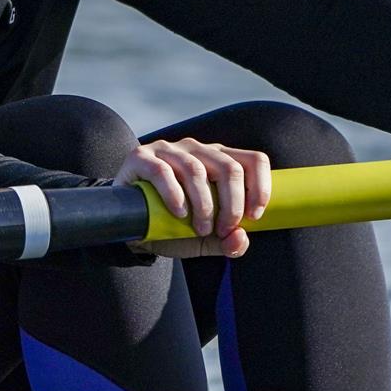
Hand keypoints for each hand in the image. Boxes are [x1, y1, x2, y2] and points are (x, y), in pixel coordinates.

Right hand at [116, 136, 270, 260]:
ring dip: (204, 205)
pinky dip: (174, 195)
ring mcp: (168, 150)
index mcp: (218, 160)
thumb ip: (227, 241)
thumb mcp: (205, 239)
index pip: (252, 160)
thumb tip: (240, 238)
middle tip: (224, 229)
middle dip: (232, 204)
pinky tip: (178, 213)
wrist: (130, 225)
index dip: (261, 186)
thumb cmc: (172, 225)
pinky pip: (162, 172)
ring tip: (199, 228)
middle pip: (228, 167)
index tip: (255, 216)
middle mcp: (196, 150)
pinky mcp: (141, 157)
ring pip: (197, 170)